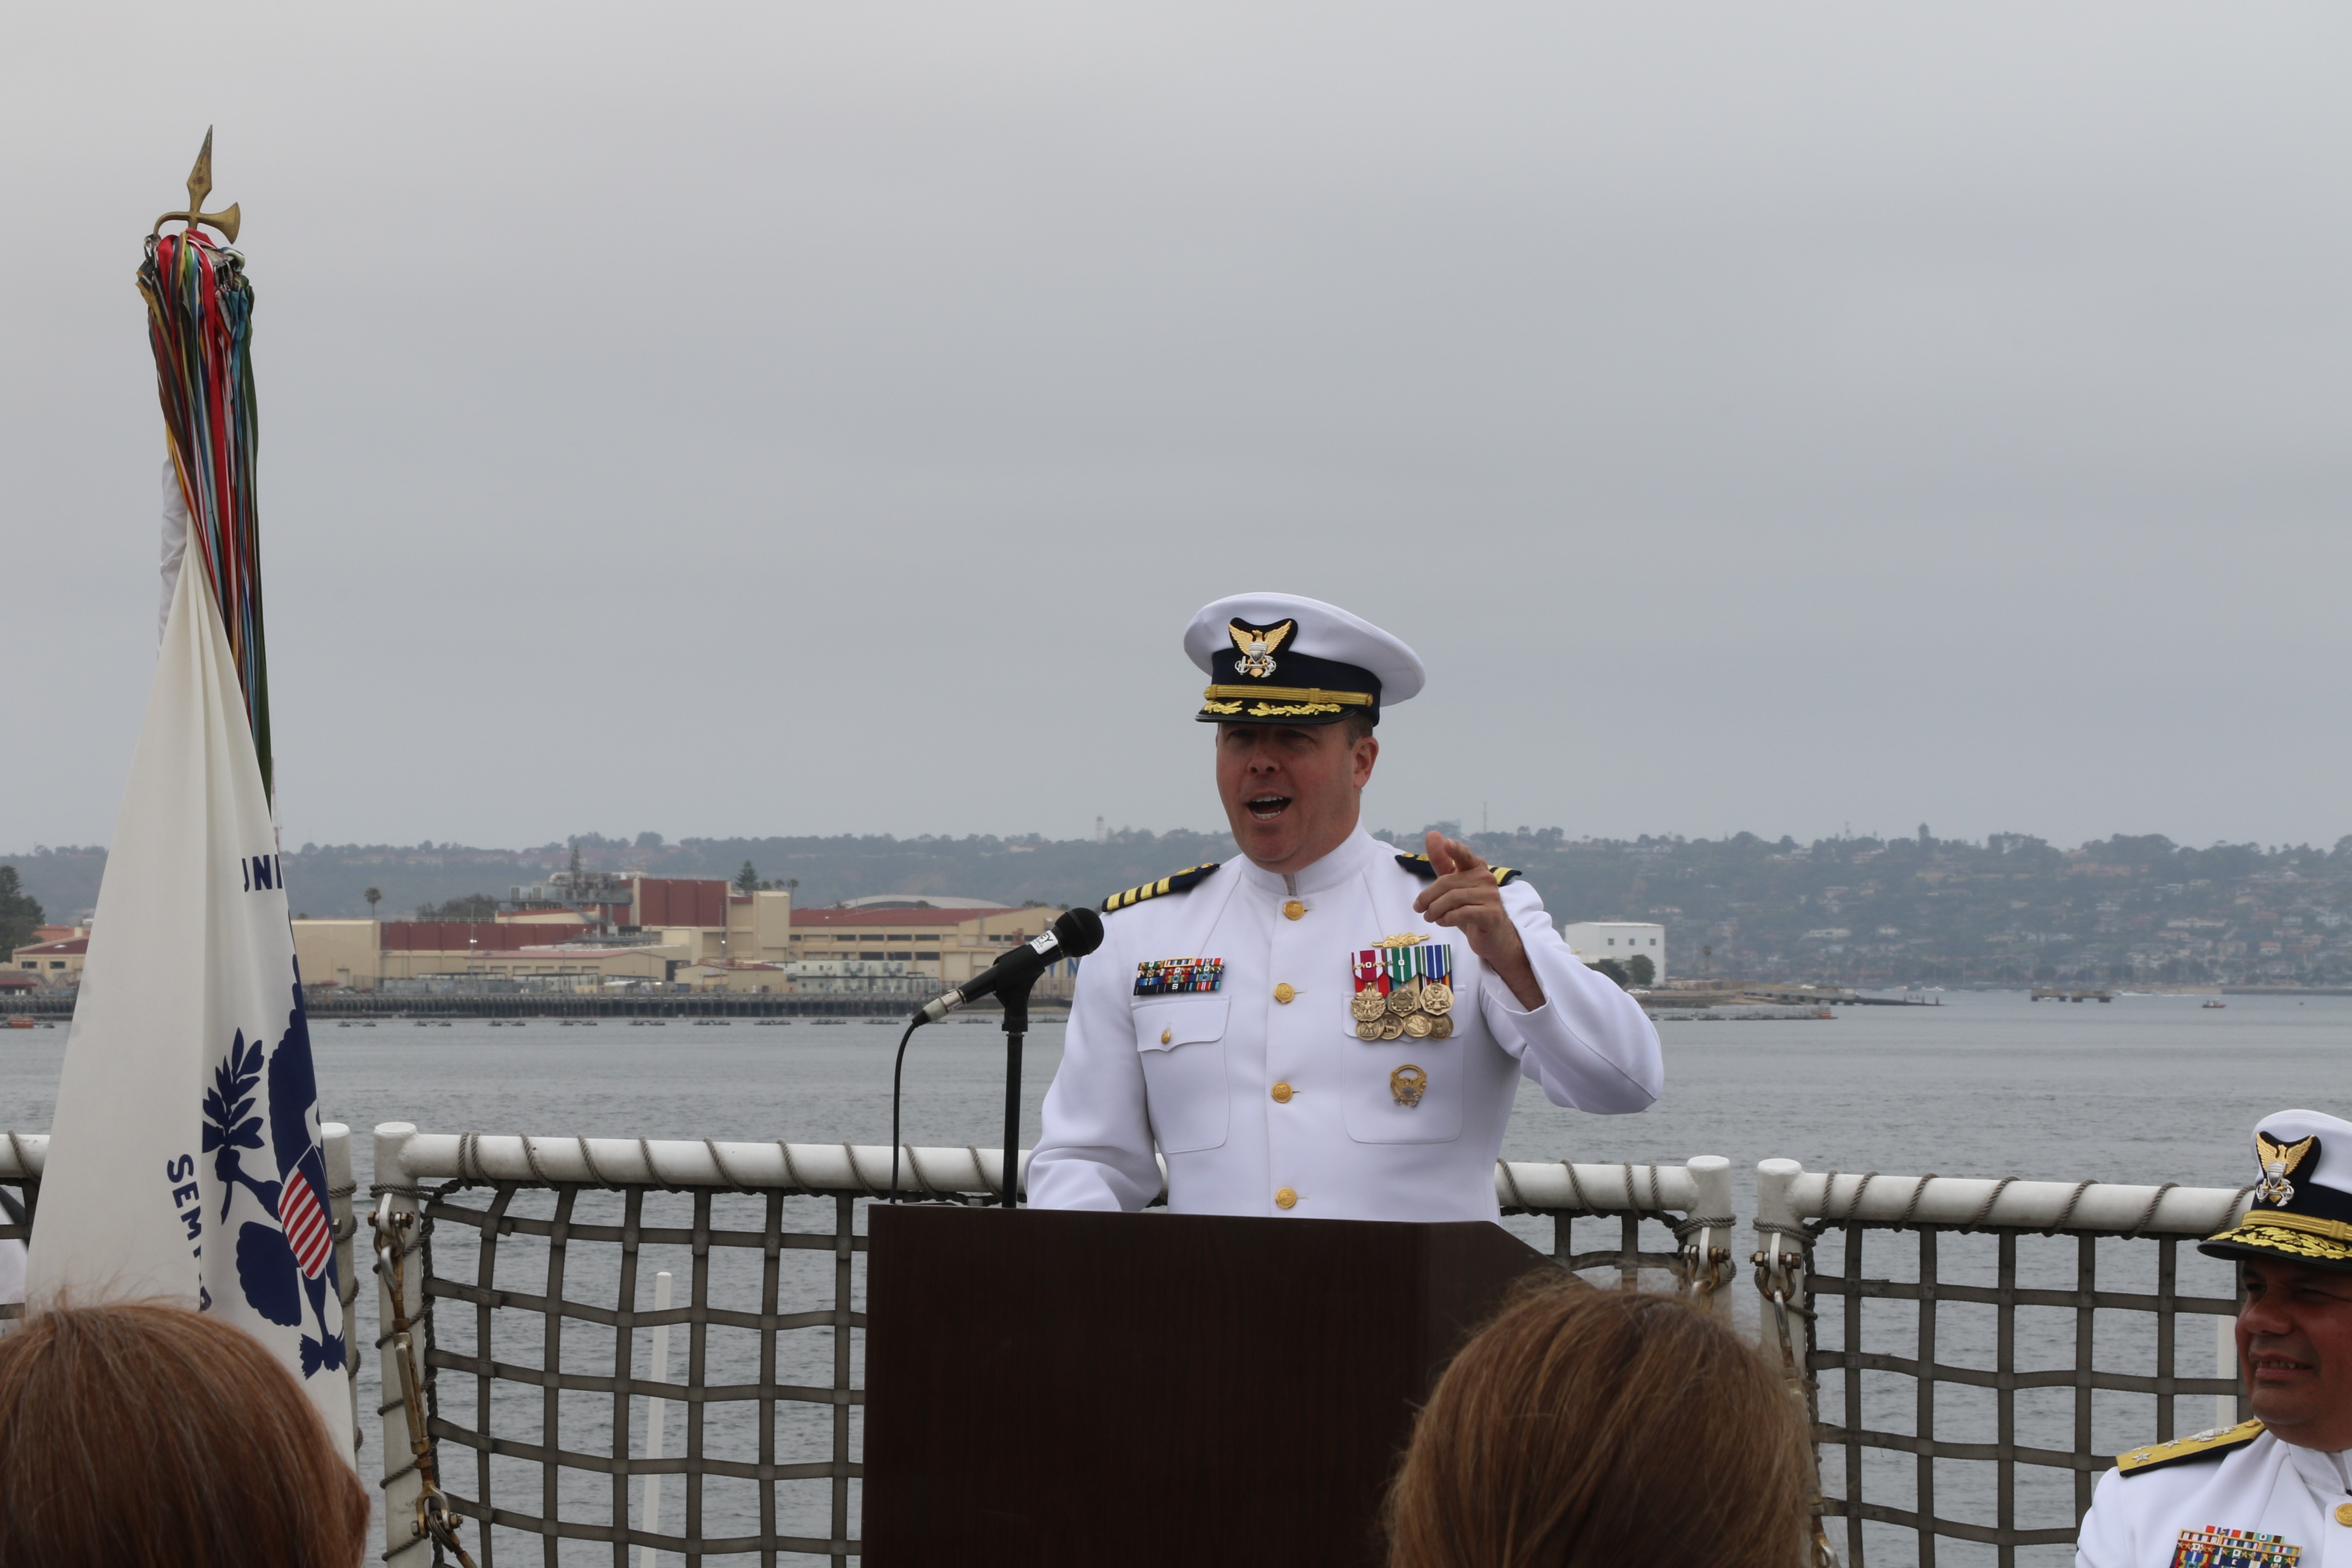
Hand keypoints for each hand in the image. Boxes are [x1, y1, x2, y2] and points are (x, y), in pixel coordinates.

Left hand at [1412, 832, 1544, 1009]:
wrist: (1493, 936)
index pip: (1464, 855)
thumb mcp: (1453, 885)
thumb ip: (1442, 861)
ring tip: (1429, 917)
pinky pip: (1463, 913)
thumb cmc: (1470, 907)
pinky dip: (1447, 918)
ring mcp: (1491, 896)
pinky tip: (1443, 922)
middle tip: (1418, 908)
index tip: (1447, 843)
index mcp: (1476, 867)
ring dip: (1435, 910)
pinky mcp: (1492, 914)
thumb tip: (1432, 834)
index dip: (1455, 850)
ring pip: (1453, 898)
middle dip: (1428, 896)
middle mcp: (1486, 878)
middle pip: (1448, 883)